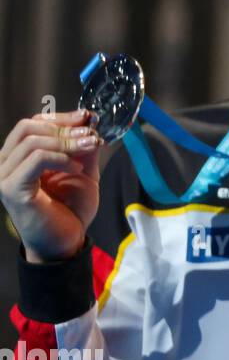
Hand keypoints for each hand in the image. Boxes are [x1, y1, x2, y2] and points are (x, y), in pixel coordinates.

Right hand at [0, 110, 102, 262]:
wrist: (66, 242)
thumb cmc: (71, 209)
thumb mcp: (83, 171)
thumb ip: (83, 147)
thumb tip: (89, 119)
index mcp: (20, 156)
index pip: (33, 123)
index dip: (61, 117)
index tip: (88, 117)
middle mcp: (6, 163)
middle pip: (28, 127)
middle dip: (64, 127)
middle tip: (90, 134)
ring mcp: (5, 176)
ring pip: (32, 141)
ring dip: (67, 141)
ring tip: (89, 147)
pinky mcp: (12, 189)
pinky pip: (36, 159)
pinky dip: (61, 158)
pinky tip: (77, 168)